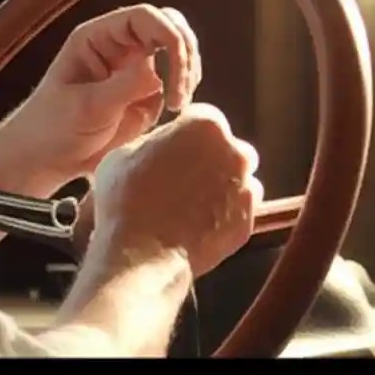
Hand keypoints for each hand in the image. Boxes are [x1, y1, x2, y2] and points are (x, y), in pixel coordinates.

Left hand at [0, 4, 202, 189]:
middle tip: (181, 92)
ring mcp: (137, 69)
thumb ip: (123, 86)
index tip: (174, 73)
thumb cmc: (54, 127)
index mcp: (99, 38)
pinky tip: (175, 113)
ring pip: (180, 53)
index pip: (145, 17)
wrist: (48, 160)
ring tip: (178, 106)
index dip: (168, 36)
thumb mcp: (87, 107)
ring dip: (188, 75)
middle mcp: (122, 46)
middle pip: (170, 28)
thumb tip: (158, 72)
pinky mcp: (147, 94)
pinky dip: (184, 93)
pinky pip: (177, 83)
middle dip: (184, 55)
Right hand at [88, 102, 262, 277]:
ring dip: (220, 187)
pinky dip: (224, 216)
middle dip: (209, 159)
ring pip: (237, 180)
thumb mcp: (125, 153)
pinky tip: (198, 225)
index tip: (173, 150)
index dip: (185, 134)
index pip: (202, 119)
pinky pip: (238, 211)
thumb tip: (163, 147)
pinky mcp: (248, 221)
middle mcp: (235, 152)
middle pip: (227, 148)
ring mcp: (246, 188)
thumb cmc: (126, 199)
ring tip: (189, 206)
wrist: (141, 255)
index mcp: (206, 125)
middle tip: (181, 179)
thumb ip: (155, 142)